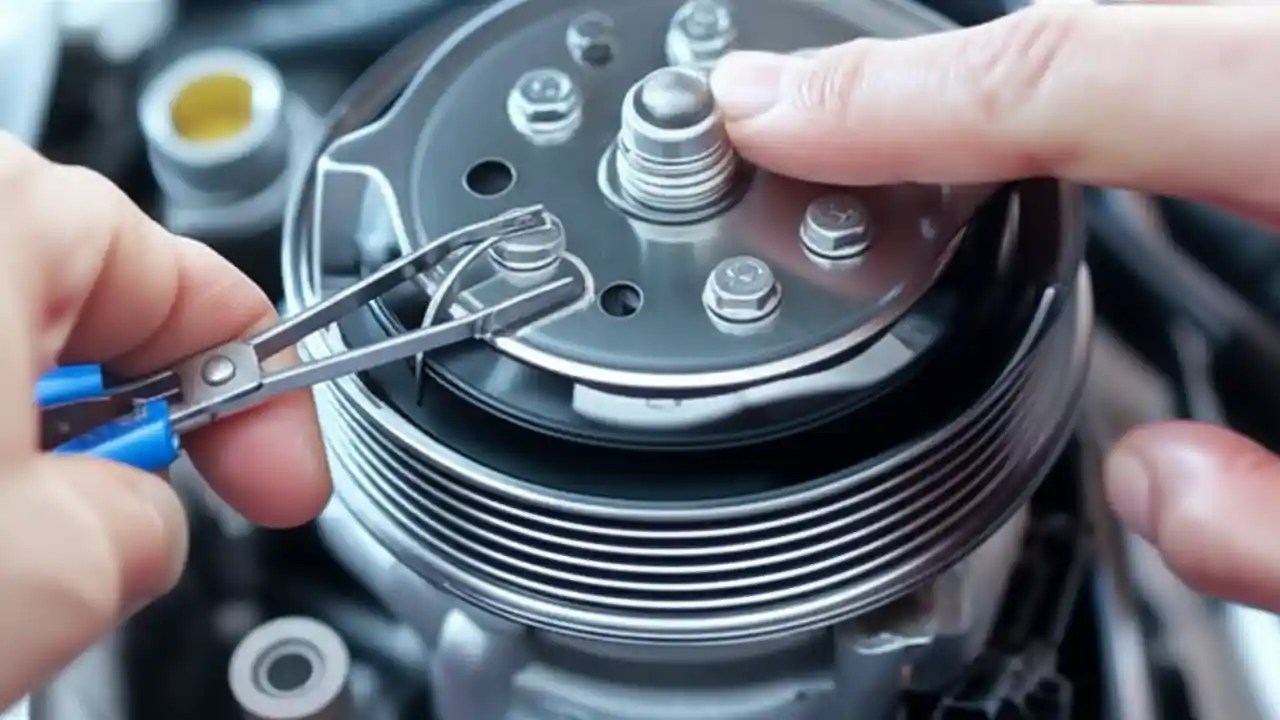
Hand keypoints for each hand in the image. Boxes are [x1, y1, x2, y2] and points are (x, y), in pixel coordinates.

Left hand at [0, 134, 330, 708]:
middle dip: (129, 439)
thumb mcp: (53, 566)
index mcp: (4, 212)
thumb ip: (153, 519)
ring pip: (2, 359)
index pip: (204, 292)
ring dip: (22, 463)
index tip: (286, 480)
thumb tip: (139, 521)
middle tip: (120, 538)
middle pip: (96, 321)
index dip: (271, 401)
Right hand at [711, 3, 1279, 608]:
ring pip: (1126, 48)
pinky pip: (1186, 69)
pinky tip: (1044, 156)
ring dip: (1000, 102)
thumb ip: (1275, 524)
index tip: (756, 113)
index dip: (885, 97)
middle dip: (922, 93)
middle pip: (1082, 47)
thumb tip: (1156, 487)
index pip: (1072, 75)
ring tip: (885, 148)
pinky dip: (1094, 108)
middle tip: (783, 127)